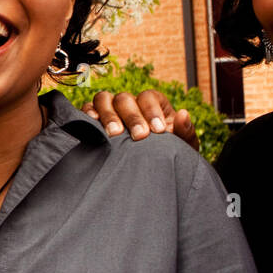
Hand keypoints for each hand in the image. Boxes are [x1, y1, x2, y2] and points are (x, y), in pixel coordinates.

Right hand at [82, 89, 198, 150]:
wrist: (147, 176)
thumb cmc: (166, 156)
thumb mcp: (182, 147)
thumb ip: (185, 131)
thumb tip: (183, 114)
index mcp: (153, 105)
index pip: (148, 97)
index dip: (152, 111)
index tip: (158, 131)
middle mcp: (130, 104)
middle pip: (125, 98)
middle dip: (132, 117)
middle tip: (139, 136)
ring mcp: (110, 110)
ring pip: (104, 99)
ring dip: (109, 114)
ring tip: (115, 134)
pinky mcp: (93, 120)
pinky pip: (87, 109)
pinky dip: (89, 113)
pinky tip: (95, 125)